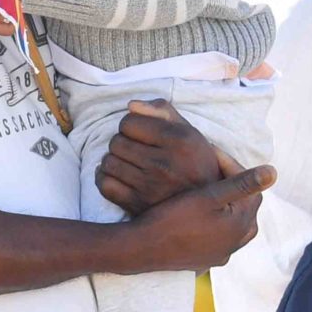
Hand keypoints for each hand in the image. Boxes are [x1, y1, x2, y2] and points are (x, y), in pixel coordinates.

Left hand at [97, 101, 232, 216]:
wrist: (207, 206)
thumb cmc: (195, 163)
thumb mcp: (189, 131)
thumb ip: (162, 110)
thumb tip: (130, 105)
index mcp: (180, 141)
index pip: (128, 122)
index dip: (132, 126)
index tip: (141, 135)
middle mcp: (164, 163)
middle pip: (116, 142)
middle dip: (123, 143)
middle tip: (136, 151)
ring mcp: (150, 187)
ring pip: (108, 162)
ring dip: (115, 160)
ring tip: (129, 164)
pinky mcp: (138, 206)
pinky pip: (104, 184)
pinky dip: (105, 178)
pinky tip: (119, 177)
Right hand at [124, 166, 276, 272]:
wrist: (142, 250)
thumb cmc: (173, 219)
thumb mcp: (208, 196)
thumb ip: (242, 183)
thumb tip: (274, 172)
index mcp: (242, 225)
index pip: (247, 186)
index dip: (230, 166)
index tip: (211, 151)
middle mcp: (235, 243)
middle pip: (241, 206)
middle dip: (229, 184)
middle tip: (210, 168)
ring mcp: (219, 255)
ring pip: (230, 223)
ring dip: (222, 204)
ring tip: (203, 186)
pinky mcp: (203, 261)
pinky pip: (215, 236)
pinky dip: (211, 222)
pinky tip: (196, 213)